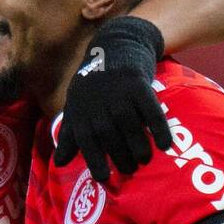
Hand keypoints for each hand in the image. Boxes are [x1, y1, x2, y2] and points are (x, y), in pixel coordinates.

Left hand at [54, 16, 172, 181]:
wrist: (115, 45)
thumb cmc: (93, 83)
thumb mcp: (76, 106)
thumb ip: (70, 135)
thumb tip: (58, 163)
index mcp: (81, 111)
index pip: (86, 142)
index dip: (95, 161)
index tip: (105, 178)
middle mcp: (98, 103)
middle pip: (109, 137)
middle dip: (120, 157)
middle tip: (131, 170)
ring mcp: (118, 93)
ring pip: (129, 125)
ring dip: (138, 146)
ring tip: (144, 160)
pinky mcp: (137, 84)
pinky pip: (150, 110)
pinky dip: (159, 128)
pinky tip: (165, 144)